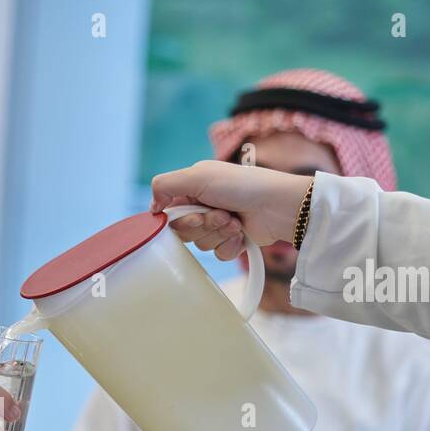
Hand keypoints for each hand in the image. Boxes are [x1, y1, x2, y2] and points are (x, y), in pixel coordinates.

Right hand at [149, 160, 312, 260]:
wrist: (278, 205)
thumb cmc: (242, 185)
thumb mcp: (198, 175)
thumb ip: (165, 185)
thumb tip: (151, 208)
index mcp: (192, 188)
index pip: (168, 212)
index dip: (178, 220)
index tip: (193, 215)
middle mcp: (203, 206)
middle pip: (183, 231)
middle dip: (202, 225)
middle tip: (221, 214)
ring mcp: (218, 224)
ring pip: (200, 245)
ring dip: (218, 234)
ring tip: (235, 220)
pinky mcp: (232, 241)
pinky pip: (218, 255)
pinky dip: (230, 245)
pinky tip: (242, 233)